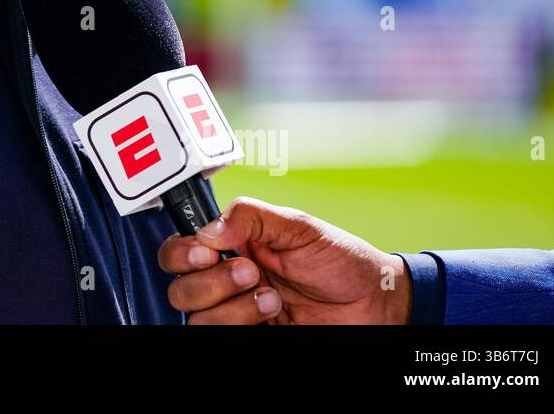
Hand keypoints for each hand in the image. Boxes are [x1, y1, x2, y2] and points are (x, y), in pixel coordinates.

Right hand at [157, 196, 412, 324]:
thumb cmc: (341, 261)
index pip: (179, 250)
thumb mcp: (298, 226)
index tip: (207, 252)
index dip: (182, 253)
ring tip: (270, 294)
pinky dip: (241, 322)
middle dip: (211, 281)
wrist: (373, 303)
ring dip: (231, 305)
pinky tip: (271, 312)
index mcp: (231, 246)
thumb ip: (251, 217)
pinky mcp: (250, 334)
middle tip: (250, 271)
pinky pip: (219, 335)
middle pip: (179, 287)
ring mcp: (236, 311)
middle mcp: (226, 279)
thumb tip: (210, 229)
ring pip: (197, 317)